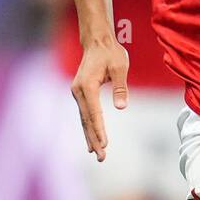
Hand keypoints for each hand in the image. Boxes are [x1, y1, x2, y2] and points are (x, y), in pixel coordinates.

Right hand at [71, 37, 128, 160]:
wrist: (97, 42)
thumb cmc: (110, 53)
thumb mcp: (120, 67)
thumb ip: (120, 87)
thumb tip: (121, 107)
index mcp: (87, 85)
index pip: (94, 112)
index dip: (99, 129)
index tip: (104, 144)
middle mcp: (79, 91)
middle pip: (87, 120)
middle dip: (94, 140)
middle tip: (102, 158)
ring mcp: (78, 93)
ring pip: (84, 119)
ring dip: (90, 137)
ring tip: (97, 154)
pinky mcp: (81, 94)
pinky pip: (85, 114)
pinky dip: (88, 128)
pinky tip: (91, 141)